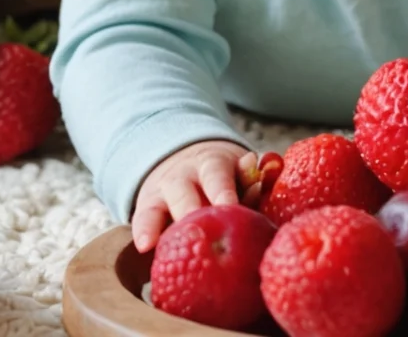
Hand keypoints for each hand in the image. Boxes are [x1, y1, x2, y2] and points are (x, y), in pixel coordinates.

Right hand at [131, 139, 251, 252]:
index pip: (217, 177)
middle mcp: (183, 175)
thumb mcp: (238, 171)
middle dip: (190, 213)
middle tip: (199, 235)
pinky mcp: (146, 206)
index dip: (222, 193)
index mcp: (212, 164)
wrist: (185, 160)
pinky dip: (143, 230)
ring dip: (159, 225)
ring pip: (159, 205)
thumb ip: (250, 179)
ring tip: (160, 245)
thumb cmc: (223, 179)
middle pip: (184, 193)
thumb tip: (265, 176)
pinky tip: (144, 247)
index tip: (229, 209)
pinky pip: (142, 217)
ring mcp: (162, 189)